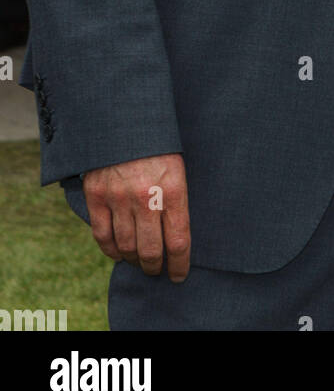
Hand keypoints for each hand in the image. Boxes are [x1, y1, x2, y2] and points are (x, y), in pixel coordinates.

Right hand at [82, 153, 189, 281]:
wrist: (122, 116)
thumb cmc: (156, 142)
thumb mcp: (177, 163)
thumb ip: (176, 196)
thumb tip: (176, 233)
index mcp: (173, 187)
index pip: (179, 241)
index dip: (179, 265)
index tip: (179, 275)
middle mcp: (146, 197)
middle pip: (151, 251)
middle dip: (155, 267)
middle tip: (157, 270)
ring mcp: (119, 198)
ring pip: (127, 248)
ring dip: (134, 261)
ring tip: (139, 261)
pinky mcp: (96, 196)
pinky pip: (103, 237)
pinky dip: (111, 251)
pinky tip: (119, 252)